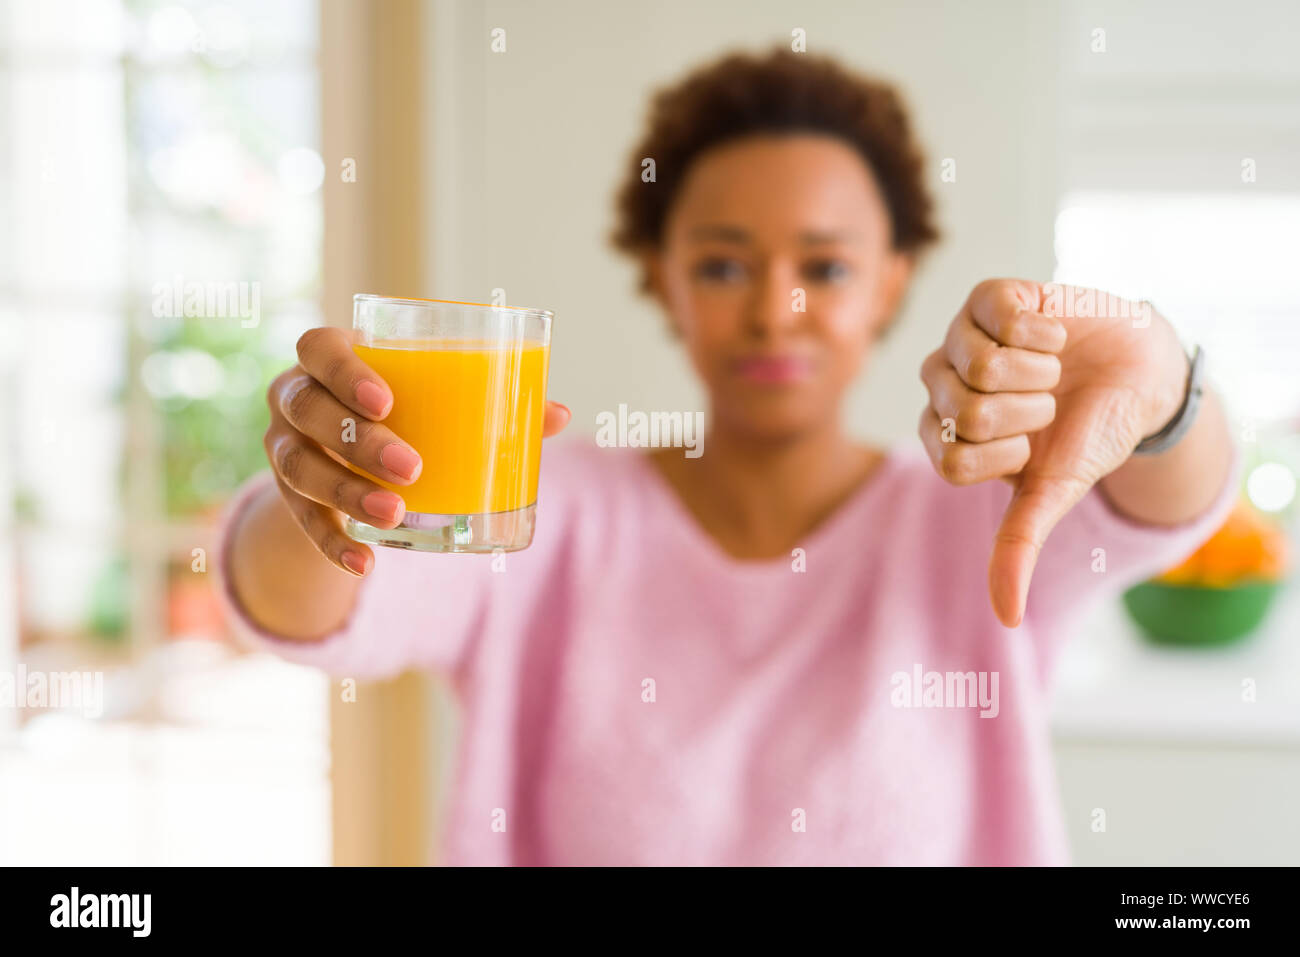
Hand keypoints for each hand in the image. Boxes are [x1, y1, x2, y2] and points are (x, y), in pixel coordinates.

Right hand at [264, 326, 570, 575]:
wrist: (349, 458)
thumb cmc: (408, 410)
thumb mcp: (436, 400)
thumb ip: (491, 400)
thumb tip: (558, 414)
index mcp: (329, 358)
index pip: (319, 348)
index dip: (344, 371)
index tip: (387, 401)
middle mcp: (295, 396)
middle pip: (308, 410)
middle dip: (358, 442)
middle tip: (412, 469)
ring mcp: (282, 445)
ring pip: (297, 467)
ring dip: (345, 494)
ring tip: (394, 514)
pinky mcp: (286, 496)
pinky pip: (299, 522)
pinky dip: (331, 545)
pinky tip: (364, 564)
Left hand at [919, 279, 1188, 626]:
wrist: (1137, 377)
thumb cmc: (1085, 435)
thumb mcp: (1054, 494)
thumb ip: (1019, 546)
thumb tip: (1006, 616)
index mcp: (943, 437)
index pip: (950, 461)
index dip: (1006, 456)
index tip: (1033, 447)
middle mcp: (941, 386)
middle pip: (963, 413)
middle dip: (1026, 414)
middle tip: (1046, 404)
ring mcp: (960, 338)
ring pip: (977, 364)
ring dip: (1035, 373)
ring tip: (1051, 370)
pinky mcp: (990, 297)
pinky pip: (1000, 315)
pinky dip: (1044, 331)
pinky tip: (1055, 335)